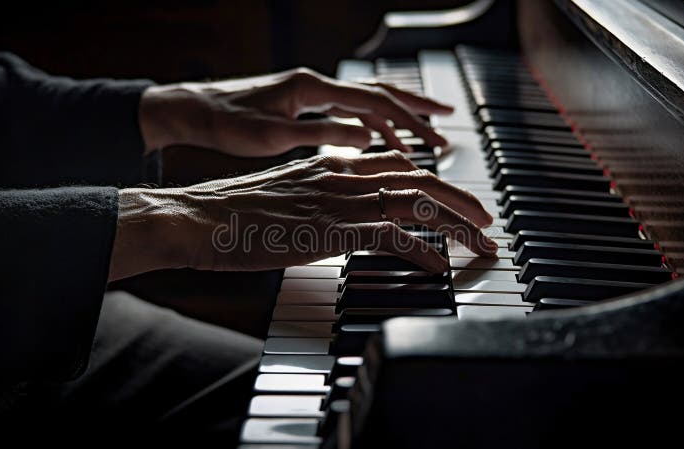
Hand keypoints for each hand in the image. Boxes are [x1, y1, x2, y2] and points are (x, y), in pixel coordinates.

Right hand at [108, 151, 495, 280]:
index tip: (451, 195)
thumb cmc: (232, 212)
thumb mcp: (282, 193)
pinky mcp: (332, 230)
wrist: (198, 218)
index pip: (396, 163)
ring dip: (456, 223)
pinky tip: (440, 264)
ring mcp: (339, 201)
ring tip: (481, 242)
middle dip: (460, 198)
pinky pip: (393, 236)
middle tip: (485, 219)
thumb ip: (316, 196)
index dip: (431, 178)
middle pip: (419, 177)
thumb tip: (335, 215)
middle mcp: (342, 175)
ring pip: (417, 202)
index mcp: (331, 163)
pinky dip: (423, 249)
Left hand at [138, 68, 452, 156]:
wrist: (193, 109)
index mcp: (312, 88)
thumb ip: (322, 135)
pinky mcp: (302, 104)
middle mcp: (316, 84)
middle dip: (415, 108)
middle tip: (446, 124)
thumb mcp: (273, 136)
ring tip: (422, 135)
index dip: (409, 121)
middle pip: (378, 92)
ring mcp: (310, 92)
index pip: (375, 102)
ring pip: (365, 100)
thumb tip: (367, 137)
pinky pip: (347, 110)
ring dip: (396, 117)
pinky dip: (370, 124)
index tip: (435, 138)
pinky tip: (380, 139)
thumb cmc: (225, 122)